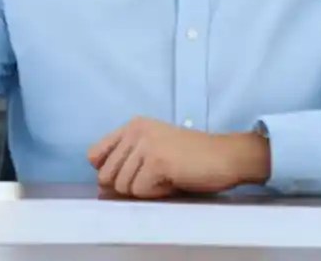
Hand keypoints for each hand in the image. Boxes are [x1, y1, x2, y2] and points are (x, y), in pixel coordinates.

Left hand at [87, 117, 269, 197]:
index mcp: (133, 125)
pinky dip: (156, 194)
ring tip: (166, 179)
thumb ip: (127, 162)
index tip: (129, 176)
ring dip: (144, 191)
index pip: (94, 154)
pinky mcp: (157, 161)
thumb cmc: (192, 158)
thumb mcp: (153, 150)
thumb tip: (101, 189)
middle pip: (106, 175)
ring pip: (122, 186)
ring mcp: (146, 144)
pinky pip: (140, 191)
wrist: (226, 156)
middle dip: (127, 186)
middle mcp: (135, 130)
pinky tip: (172, 182)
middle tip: (153, 180)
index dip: (107, 172)